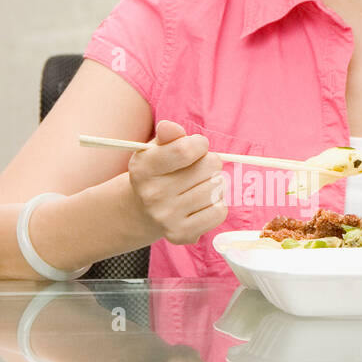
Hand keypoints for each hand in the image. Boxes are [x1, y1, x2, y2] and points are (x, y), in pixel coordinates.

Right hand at [126, 120, 226, 244]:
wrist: (143, 210)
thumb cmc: (158, 171)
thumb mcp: (157, 148)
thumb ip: (167, 135)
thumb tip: (169, 127)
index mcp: (143, 168)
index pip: (185, 150)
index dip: (199, 144)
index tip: (197, 146)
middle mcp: (151, 194)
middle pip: (209, 167)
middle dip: (210, 162)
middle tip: (199, 168)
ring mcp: (166, 217)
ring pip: (217, 189)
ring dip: (215, 183)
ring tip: (201, 184)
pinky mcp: (180, 234)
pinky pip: (219, 212)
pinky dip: (217, 204)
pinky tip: (202, 203)